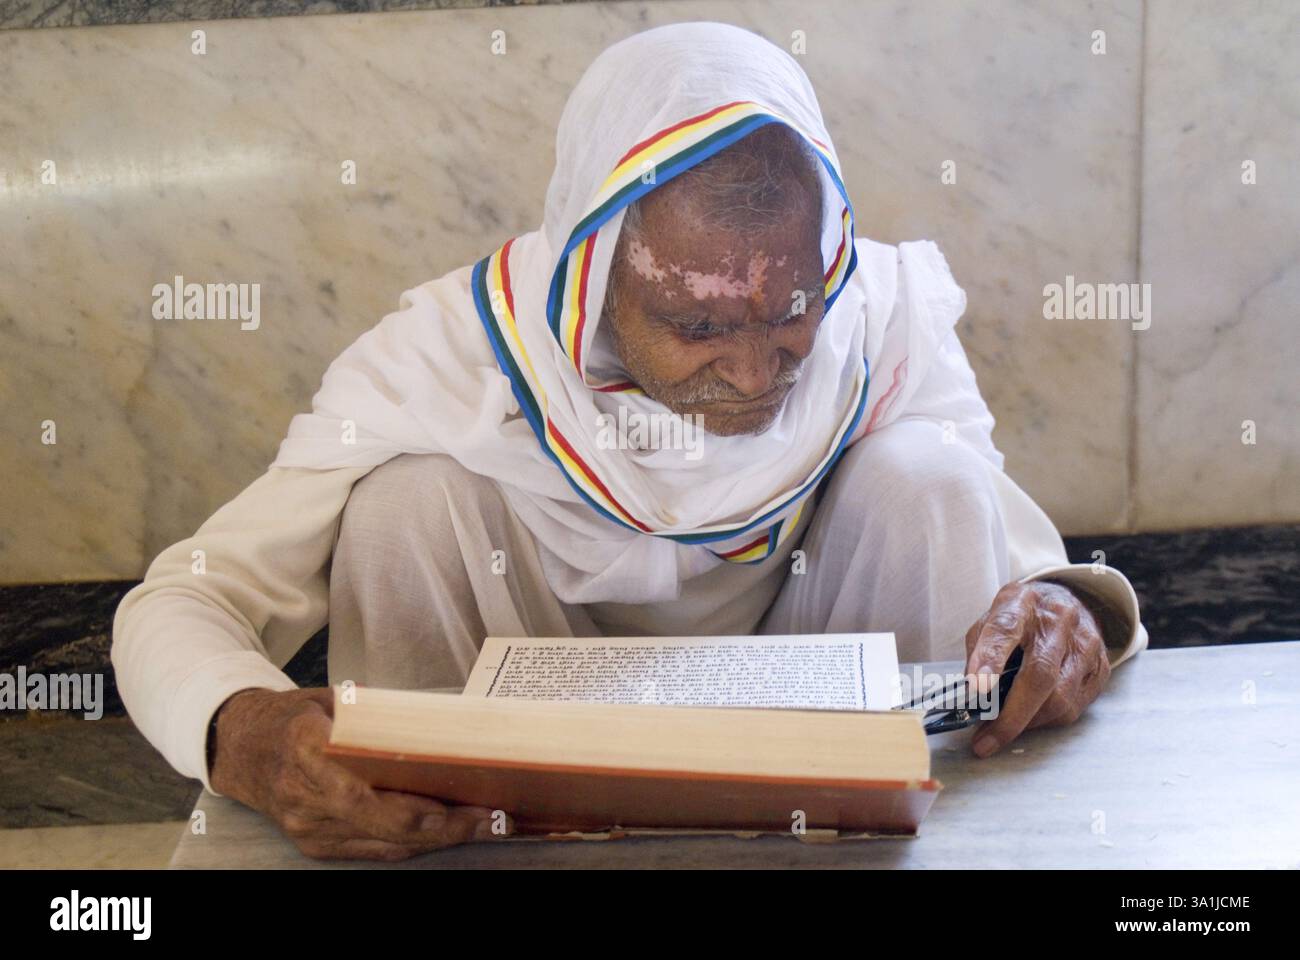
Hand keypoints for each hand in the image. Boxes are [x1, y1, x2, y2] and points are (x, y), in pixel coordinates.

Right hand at [209, 687, 511, 859]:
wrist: (238, 746)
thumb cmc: (291, 717)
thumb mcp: (329, 700)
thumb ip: (372, 716)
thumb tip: (432, 722)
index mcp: (305, 750)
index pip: (361, 794)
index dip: (410, 809)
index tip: (454, 806)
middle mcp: (303, 797)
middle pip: (382, 826)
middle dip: (442, 829)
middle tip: (489, 819)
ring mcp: (307, 827)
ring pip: (383, 845)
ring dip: (435, 840)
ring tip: (480, 826)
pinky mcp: (314, 843)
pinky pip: (372, 850)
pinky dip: (411, 843)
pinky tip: (444, 834)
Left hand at [962, 580, 1110, 757]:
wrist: (1068, 600)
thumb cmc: (1022, 616)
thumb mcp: (992, 618)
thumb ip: (979, 651)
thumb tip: (972, 697)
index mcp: (1022, 603)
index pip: (1005, 629)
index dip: (990, 658)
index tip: (977, 687)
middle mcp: (1059, 621)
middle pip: (1039, 674)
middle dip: (1011, 716)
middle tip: (985, 741)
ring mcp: (1085, 644)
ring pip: (1060, 698)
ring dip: (1027, 724)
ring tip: (1002, 732)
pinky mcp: (1100, 667)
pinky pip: (1074, 707)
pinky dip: (1046, 721)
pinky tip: (1030, 720)